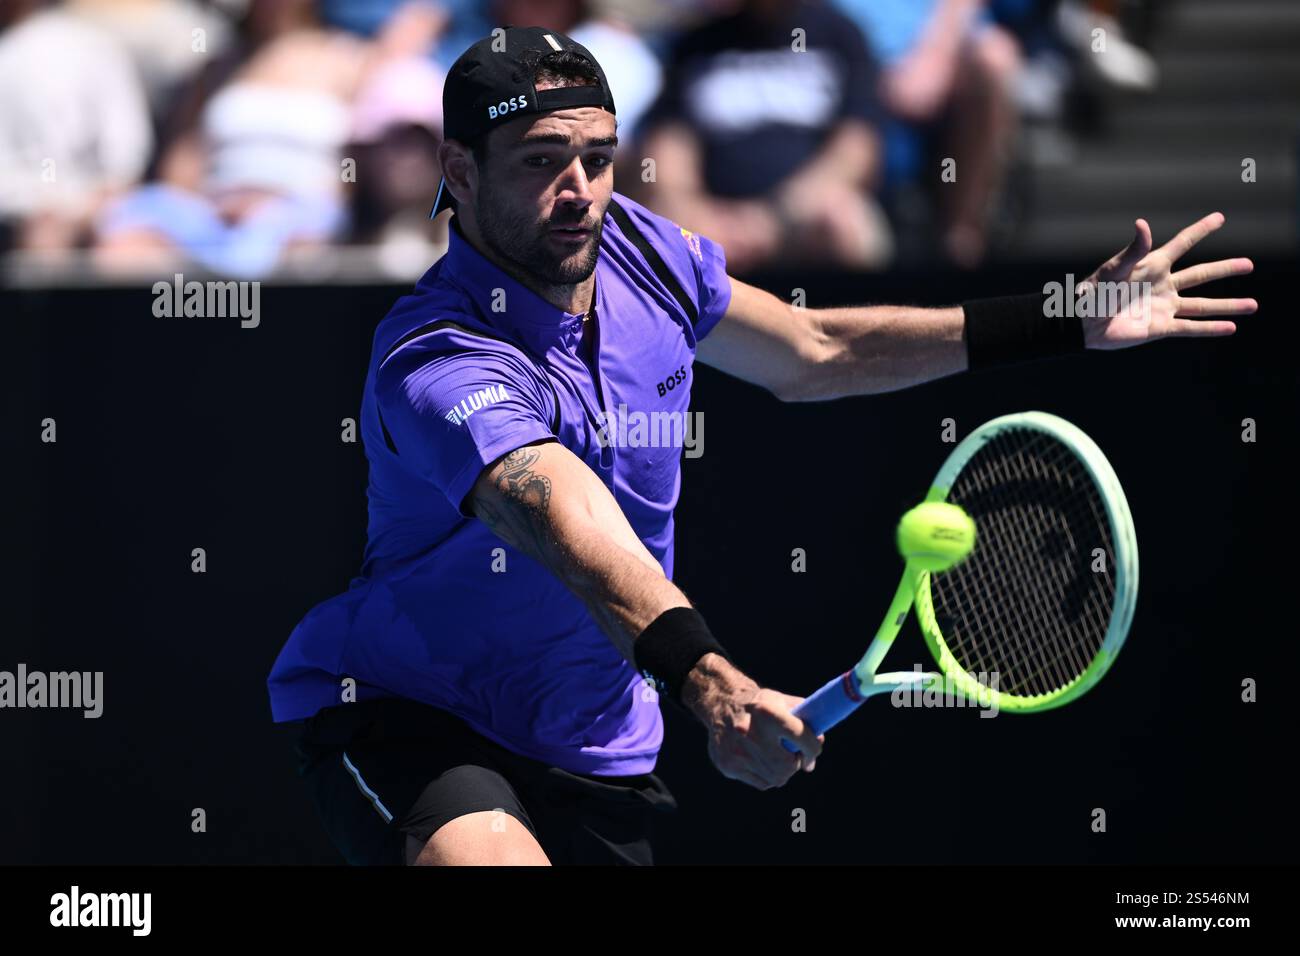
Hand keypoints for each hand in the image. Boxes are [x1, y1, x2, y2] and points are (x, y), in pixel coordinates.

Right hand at [683, 657, 823, 789]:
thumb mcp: (783, 702)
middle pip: (788, 766)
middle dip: (797, 762)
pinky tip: (761, 759)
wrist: (721, 703)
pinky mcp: (728, 766)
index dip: (813, 747)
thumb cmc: (760, 704)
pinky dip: (768, 775)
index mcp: (766, 712)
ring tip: (776, 754)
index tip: (814, 749)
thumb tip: (818, 745)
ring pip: (776, 778)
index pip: (801, 737)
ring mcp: (737, 753)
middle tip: (795, 754)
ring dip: (783, 770)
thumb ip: (805, 721)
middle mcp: (749, 733)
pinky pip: (761, 782)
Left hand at [1078, 212, 1255, 350]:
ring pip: (1202, 304)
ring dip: (1227, 305)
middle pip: (1201, 274)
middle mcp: (1163, 285)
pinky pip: (1190, 328)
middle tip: (1250, 264)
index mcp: (1152, 265)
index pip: (1182, 244)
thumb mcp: (1114, 269)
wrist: (1081, 323)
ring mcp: (1163, 307)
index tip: (1219, 218)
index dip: (1200, 230)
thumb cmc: (1093, 292)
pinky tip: (1231, 328)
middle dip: (1226, 269)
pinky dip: (1210, 329)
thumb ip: (1133, 250)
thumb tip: (1142, 224)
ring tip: (1253, 305)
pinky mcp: (1160, 328)